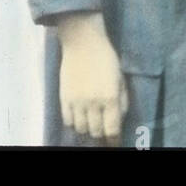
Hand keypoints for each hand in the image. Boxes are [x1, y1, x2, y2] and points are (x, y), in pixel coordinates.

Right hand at [57, 12, 127, 141]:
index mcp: (110, 98)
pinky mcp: (63, 99)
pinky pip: (67, 121)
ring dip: (87, 128)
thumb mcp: (120, 77)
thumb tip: (120, 117)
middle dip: (101, 133)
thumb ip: (122, 99)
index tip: (115, 142)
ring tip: (91, 122)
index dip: (114, 139)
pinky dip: (73, 123)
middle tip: (103, 129)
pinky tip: (78, 117)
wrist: (83, 43)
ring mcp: (76, 103)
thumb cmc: (106, 57)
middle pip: (96, 131)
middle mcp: (93, 104)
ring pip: (81, 128)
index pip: (112, 129)